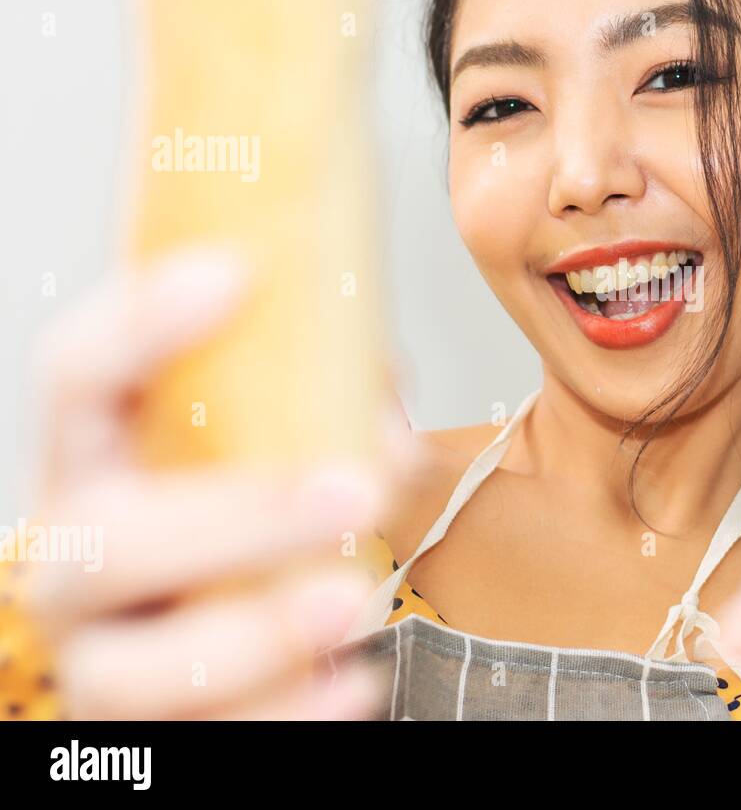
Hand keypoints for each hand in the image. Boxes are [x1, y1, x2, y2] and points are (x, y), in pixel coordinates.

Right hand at [26, 246, 386, 718]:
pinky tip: (352, 689)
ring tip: (350, 601)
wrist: (224, 638)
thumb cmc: (251, 520)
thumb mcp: (284, 441)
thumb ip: (336, 404)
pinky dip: (282, 719)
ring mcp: (105, 656)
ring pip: (131, 671)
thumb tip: (383, 406)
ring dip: (251, 636)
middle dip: (233, 519)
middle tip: (353, 491)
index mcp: (102, 463)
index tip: (234, 274)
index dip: (140, 324)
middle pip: (106, 544)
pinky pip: (200, 743)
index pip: (79, 377)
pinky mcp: (151, 733)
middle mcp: (80, 559)